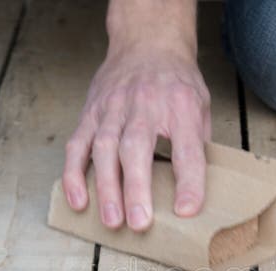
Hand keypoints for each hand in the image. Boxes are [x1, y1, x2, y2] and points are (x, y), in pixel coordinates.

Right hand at [63, 43, 209, 230]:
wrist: (147, 42)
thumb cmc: (177, 83)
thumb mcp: (201, 107)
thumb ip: (198, 145)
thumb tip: (195, 192)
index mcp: (181, 106)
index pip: (188, 148)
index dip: (189, 181)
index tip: (186, 210)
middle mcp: (145, 105)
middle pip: (136, 148)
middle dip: (136, 189)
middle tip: (140, 223)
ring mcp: (112, 108)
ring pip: (104, 149)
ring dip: (106, 188)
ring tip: (112, 221)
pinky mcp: (90, 112)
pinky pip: (77, 144)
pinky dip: (74, 174)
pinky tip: (79, 200)